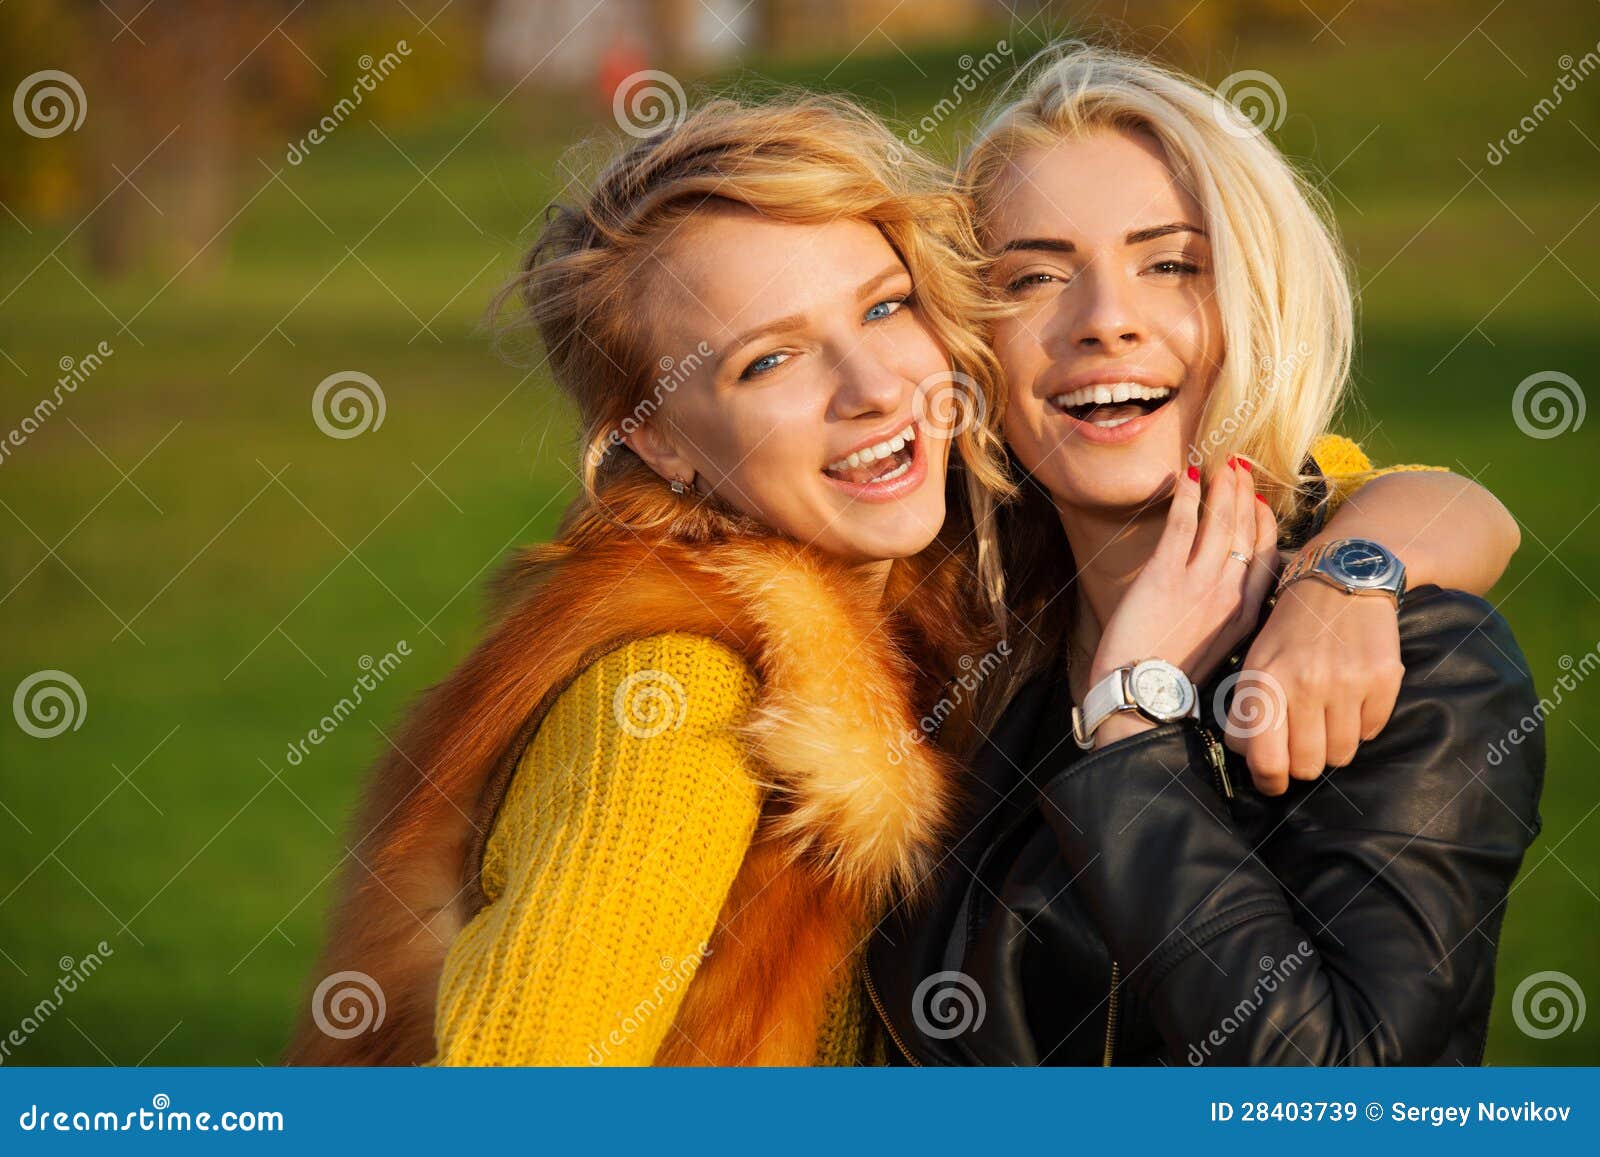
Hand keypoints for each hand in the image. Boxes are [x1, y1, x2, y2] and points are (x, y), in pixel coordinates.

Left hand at [1088, 459, 1278, 746]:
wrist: (1143, 697)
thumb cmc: (1171, 679)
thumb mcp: (1216, 650)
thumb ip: (1226, 617)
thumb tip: (1227, 592)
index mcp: (1245, 615)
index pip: (1265, 557)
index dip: (1263, 524)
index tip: (1260, 501)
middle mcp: (1229, 594)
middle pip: (1245, 532)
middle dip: (1244, 495)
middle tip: (1241, 467)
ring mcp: (1198, 583)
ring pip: (1219, 523)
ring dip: (1221, 488)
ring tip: (1220, 463)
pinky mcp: (1164, 575)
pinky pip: (1182, 525)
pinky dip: (1187, 497)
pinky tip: (1187, 476)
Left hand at [1226, 577, 1403, 794]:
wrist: (1342, 579)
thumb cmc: (1291, 627)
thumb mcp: (1256, 659)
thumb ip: (1248, 708)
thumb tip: (1247, 755)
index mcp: (1265, 680)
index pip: (1266, 759)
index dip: (1269, 781)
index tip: (1273, 782)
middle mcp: (1305, 684)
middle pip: (1307, 765)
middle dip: (1303, 763)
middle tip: (1304, 744)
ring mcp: (1347, 682)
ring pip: (1342, 755)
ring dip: (1334, 745)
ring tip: (1328, 717)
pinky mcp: (1384, 679)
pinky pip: (1372, 732)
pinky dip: (1362, 724)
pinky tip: (1352, 697)